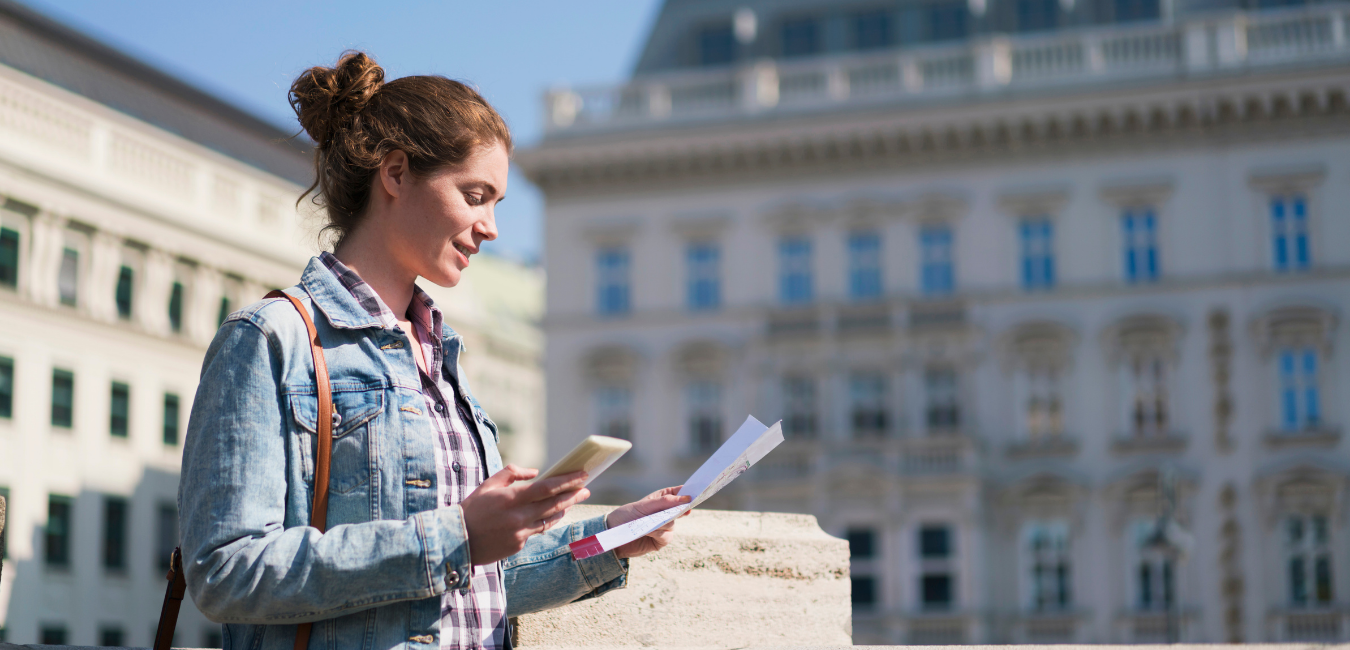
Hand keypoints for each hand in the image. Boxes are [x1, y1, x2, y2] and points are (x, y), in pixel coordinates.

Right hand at [460, 465, 589, 564]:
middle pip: (554, 504)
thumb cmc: (472, 508)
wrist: (457, 541)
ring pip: (549, 520)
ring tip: (571, 501)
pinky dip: (542, 522)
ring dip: (562, 509)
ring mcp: (520, 533)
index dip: (567, 481)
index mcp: (511, 498)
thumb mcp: (489, 485)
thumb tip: (535, 472)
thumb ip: (513, 473)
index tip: (582, 475)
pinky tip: (548, 516)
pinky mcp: (518, 546)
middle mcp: (518, 516)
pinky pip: (535, 531)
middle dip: (573, 495)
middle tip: (586, 489)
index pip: (546, 487)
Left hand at [604, 486, 689, 558]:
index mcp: (661, 499)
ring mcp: (664, 526)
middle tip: (677, 509)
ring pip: (672, 524)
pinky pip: (666, 536)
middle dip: (677, 510)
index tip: (694, 493)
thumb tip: (685, 498)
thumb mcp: (644, 506)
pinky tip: (648, 531)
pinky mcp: (660, 540)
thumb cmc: (626, 516)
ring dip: (662, 523)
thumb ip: (664, 502)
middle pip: (680, 509)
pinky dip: (658, 533)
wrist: (613, 535)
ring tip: (649, 523)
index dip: (687, 493)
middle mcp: (665, 512)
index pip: (678, 493)